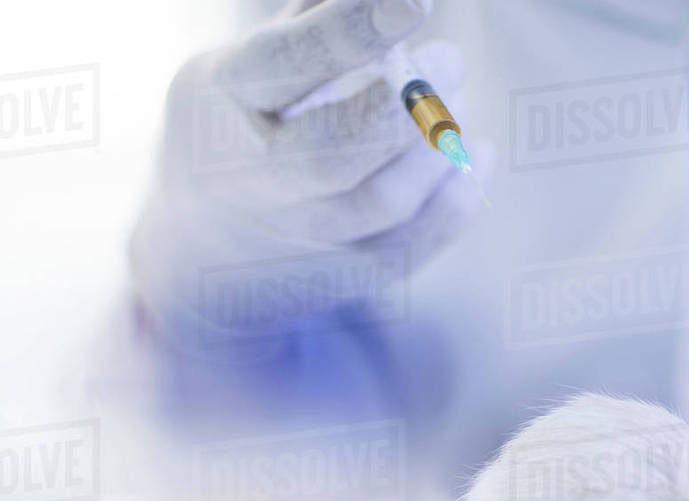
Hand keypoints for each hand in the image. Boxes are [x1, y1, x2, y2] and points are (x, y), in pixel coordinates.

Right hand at [131, 0, 491, 349]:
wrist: (201, 248)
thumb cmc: (238, 124)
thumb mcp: (245, 63)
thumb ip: (310, 19)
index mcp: (224, 99)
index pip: (289, 63)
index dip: (355, 30)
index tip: (417, 2)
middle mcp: (258, 177)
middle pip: (338, 150)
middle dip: (409, 104)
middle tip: (451, 60)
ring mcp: (305, 232)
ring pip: (385, 201)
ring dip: (439, 146)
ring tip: (456, 101)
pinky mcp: (347, 272)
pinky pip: (414, 243)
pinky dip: (457, 197)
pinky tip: (473, 152)